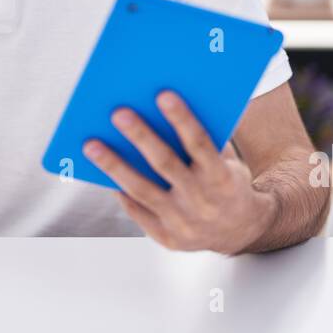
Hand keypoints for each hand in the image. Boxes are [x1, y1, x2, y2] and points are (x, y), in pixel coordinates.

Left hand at [83, 90, 275, 254]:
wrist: (241, 231)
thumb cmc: (229, 184)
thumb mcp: (229, 161)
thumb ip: (206, 139)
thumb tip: (168, 105)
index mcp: (222, 178)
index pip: (200, 143)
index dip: (182, 119)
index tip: (163, 94)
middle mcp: (202, 201)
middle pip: (165, 164)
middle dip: (140, 137)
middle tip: (118, 113)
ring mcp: (183, 222)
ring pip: (142, 190)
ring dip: (114, 166)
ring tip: (92, 145)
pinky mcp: (167, 238)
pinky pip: (138, 211)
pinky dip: (120, 191)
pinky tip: (104, 172)